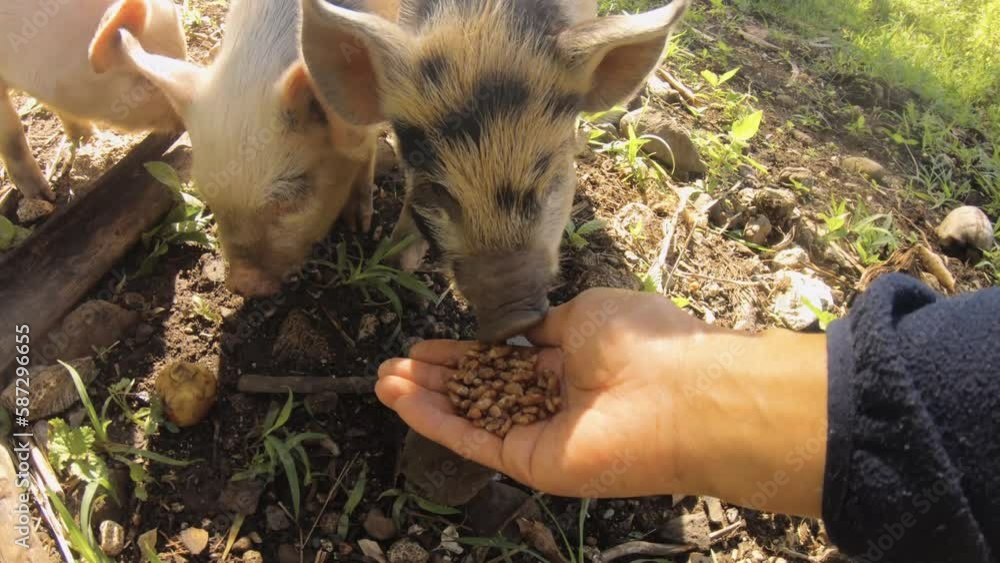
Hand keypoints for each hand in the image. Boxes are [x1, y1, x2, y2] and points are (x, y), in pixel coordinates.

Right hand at [377, 288, 827, 514]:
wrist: (678, 392)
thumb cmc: (642, 340)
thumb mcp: (587, 311)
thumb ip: (548, 324)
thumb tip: (522, 329)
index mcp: (571, 361)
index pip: (504, 359)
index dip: (464, 352)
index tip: (427, 344)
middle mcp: (553, 400)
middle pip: (480, 390)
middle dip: (436, 377)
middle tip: (393, 365)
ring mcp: (540, 434)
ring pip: (470, 417)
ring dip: (424, 400)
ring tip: (382, 380)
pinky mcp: (530, 462)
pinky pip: (474, 440)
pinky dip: (435, 421)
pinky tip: (400, 400)